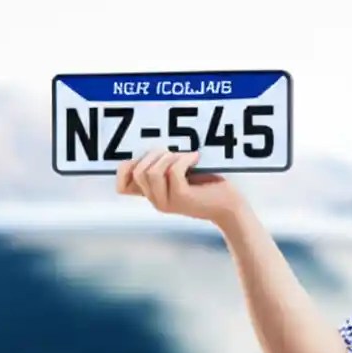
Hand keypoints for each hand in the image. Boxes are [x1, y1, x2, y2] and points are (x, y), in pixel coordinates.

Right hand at [115, 149, 245, 224]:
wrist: (229, 205)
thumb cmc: (206, 185)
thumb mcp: (179, 174)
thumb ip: (163, 167)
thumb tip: (152, 148)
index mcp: (152, 194)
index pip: (122, 185)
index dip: (126, 168)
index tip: (149, 156)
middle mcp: (156, 200)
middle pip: (139, 171)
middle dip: (155, 154)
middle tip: (174, 153)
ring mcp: (168, 201)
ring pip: (152, 172)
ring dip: (170, 157)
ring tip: (186, 157)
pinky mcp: (182, 198)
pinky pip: (173, 172)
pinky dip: (184, 159)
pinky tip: (195, 158)